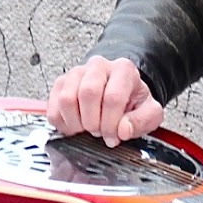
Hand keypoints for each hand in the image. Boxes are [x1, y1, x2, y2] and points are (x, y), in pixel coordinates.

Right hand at [47, 56, 163, 146]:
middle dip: (93, 122)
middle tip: (99, 132)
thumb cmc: (132, 101)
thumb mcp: (149, 113)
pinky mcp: (60, 84)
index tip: (113, 136)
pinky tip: (75, 126)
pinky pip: (53, 107)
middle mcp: (98, 66)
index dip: (111, 123)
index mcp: (123, 70)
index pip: (112, 97)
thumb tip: (123, 130)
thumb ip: (142, 121)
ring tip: (87, 129)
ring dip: (76, 123)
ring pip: (66, 99)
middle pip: (88, 93)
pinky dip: (62, 124)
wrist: (119, 91)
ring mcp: (76, 73)